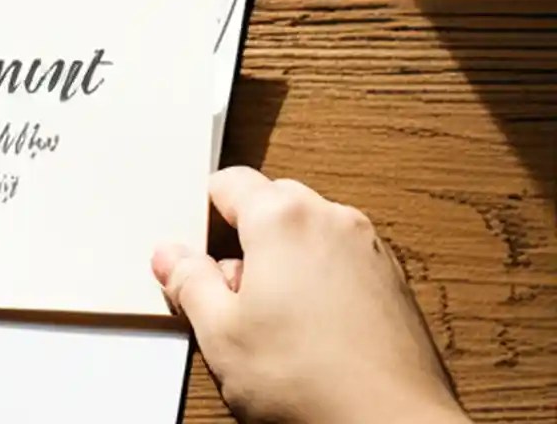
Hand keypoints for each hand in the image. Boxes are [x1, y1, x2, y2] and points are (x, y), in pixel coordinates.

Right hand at [153, 167, 470, 423]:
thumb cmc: (313, 384)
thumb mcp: (220, 333)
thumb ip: (190, 283)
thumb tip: (173, 258)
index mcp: (284, 218)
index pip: (229, 183)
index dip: (201, 214)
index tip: (191, 249)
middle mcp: (333, 220)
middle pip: (271, 203)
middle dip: (242, 239)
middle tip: (223, 291)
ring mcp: (370, 251)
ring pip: (308, 235)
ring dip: (282, 263)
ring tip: (266, 322)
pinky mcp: (393, 284)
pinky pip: (340, 262)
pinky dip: (318, 282)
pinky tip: (305, 332)